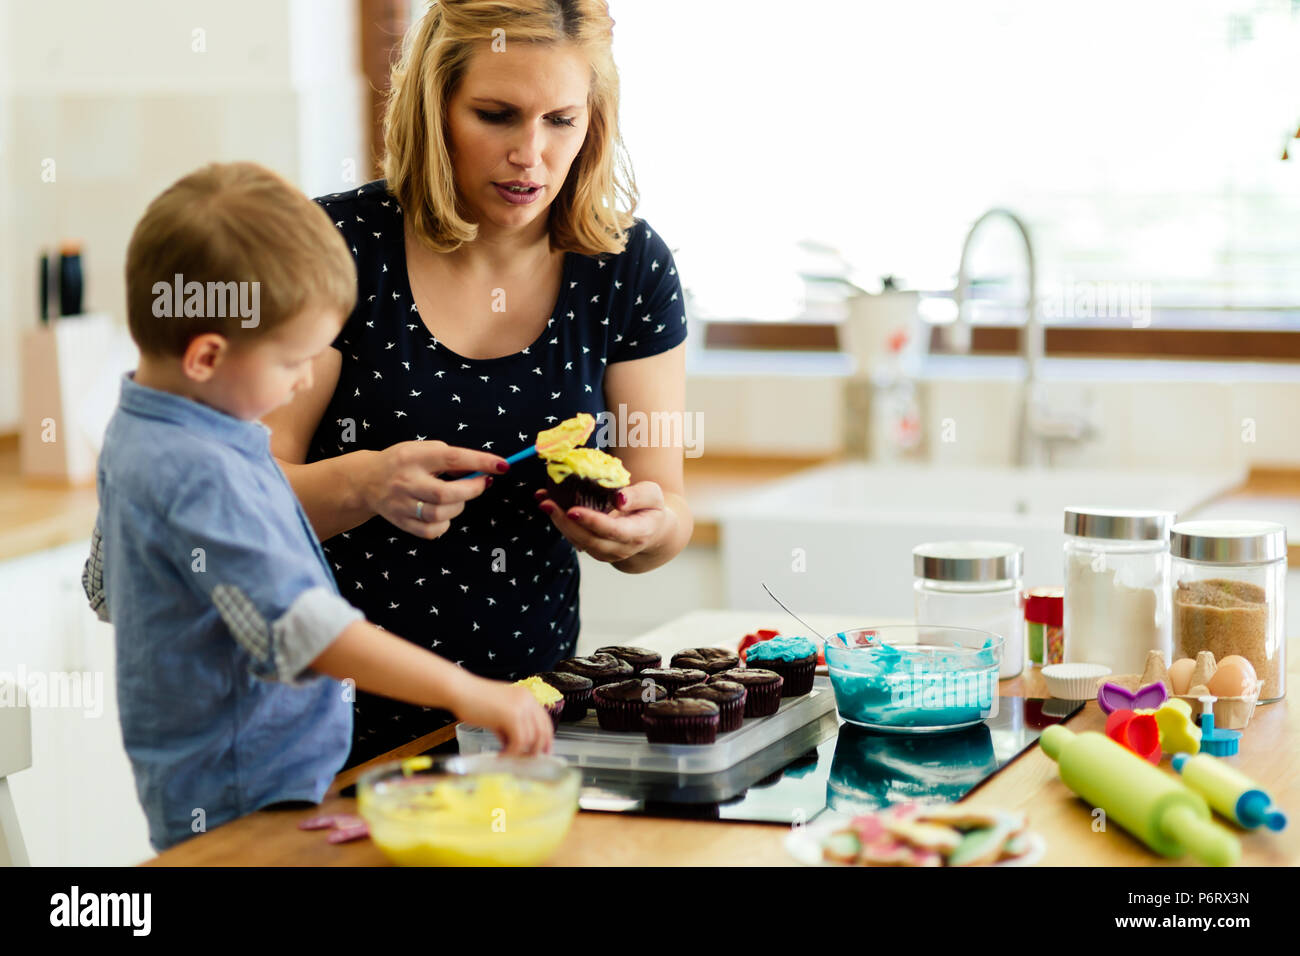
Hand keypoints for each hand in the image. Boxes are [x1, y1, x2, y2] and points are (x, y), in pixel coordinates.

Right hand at [362, 440, 507, 539]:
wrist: (366, 481)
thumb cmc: (404, 462)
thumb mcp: (423, 449)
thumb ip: (450, 458)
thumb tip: (479, 471)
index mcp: (414, 457)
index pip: (452, 458)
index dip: (480, 462)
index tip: (502, 465)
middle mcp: (406, 481)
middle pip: (445, 493)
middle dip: (472, 490)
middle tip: (483, 483)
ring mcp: (401, 504)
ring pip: (440, 514)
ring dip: (459, 507)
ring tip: (458, 497)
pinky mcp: (400, 522)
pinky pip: (431, 531)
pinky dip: (444, 524)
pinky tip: (444, 514)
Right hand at [450, 677, 553, 755]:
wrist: (459, 690)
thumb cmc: (473, 700)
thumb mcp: (498, 713)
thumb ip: (509, 727)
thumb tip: (514, 745)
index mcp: (526, 697)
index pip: (544, 721)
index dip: (546, 739)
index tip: (543, 752)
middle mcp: (527, 700)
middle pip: (543, 731)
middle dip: (538, 749)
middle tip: (528, 760)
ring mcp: (521, 707)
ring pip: (531, 739)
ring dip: (520, 752)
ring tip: (507, 756)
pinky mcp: (512, 716)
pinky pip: (519, 741)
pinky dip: (511, 752)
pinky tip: (501, 754)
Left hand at [535, 481, 676, 563]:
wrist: (652, 531)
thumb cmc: (651, 508)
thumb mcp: (653, 495)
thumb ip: (638, 495)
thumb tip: (618, 498)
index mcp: (638, 534)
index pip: (612, 531)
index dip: (592, 522)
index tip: (573, 510)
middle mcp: (621, 549)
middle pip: (589, 540)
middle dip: (565, 523)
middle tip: (548, 503)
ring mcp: (606, 554)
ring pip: (578, 542)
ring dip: (558, 523)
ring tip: (543, 501)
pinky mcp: (594, 551)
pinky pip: (574, 539)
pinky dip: (560, 522)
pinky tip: (547, 503)